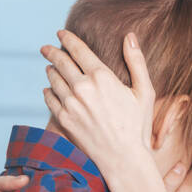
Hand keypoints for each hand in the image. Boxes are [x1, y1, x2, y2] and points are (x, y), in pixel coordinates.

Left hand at [41, 29, 155, 187]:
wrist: (123, 159)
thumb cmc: (138, 127)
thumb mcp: (144, 92)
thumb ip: (137, 62)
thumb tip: (130, 37)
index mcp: (101, 76)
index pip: (77, 49)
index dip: (67, 38)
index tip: (60, 33)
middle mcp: (82, 87)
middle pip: (60, 61)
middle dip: (51, 51)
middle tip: (46, 48)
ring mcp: (70, 104)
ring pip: (53, 79)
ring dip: (50, 70)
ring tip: (49, 68)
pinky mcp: (64, 120)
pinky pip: (50, 99)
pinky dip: (48, 91)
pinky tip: (48, 89)